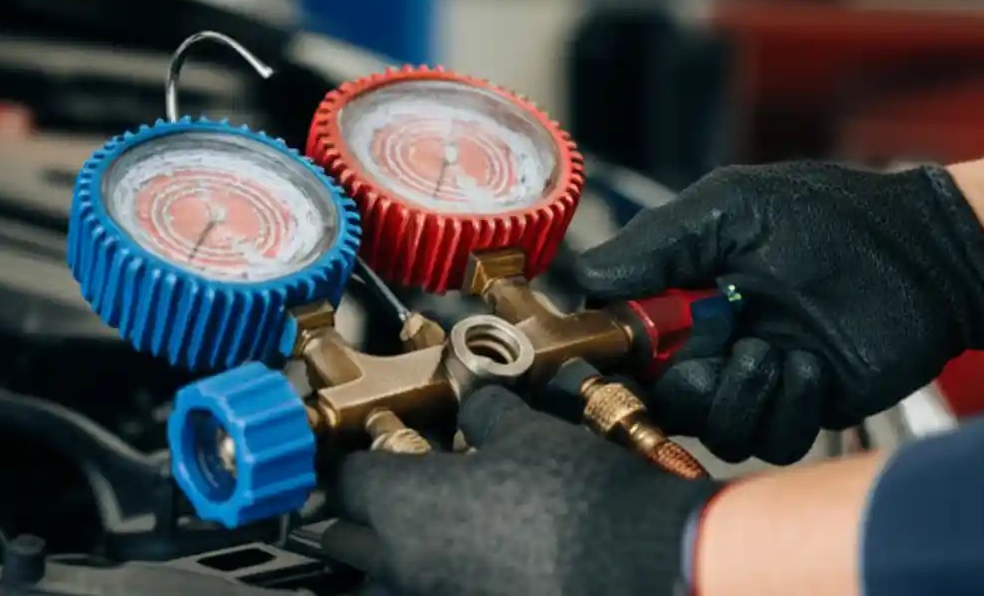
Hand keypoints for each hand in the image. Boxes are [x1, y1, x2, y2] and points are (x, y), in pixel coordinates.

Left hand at [331, 386, 720, 595]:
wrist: (640, 562)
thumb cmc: (577, 495)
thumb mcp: (526, 432)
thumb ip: (484, 415)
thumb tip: (475, 408)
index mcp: (403, 506)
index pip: (343, 479)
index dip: (350, 459)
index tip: (362, 450)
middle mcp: (402, 563)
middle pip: (345, 540)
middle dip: (354, 514)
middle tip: (376, 493)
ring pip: (378, 584)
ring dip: (384, 559)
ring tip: (412, 537)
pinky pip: (427, 594)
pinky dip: (430, 579)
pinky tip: (462, 563)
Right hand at [576, 163, 983, 463]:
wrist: (920, 249)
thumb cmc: (826, 216)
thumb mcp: (728, 209)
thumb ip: (655, 242)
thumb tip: (588, 278)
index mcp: (679, 297)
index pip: (622, 343)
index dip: (615, 356)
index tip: (621, 350)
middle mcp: (710, 344)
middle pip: (660, 398)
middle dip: (680, 386)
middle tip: (713, 354)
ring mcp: (755, 380)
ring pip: (712, 430)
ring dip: (736, 398)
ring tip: (771, 352)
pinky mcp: (801, 409)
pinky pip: (771, 440)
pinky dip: (786, 408)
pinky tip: (810, 365)